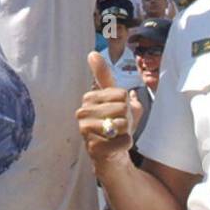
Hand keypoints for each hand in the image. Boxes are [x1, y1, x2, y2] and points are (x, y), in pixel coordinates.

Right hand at [77, 52, 140, 171]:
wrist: (113, 155)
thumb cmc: (115, 125)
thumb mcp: (115, 98)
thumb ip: (105, 76)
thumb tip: (92, 53)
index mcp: (89, 98)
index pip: (121, 93)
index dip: (127, 105)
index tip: (118, 112)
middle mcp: (82, 112)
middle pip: (122, 108)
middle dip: (127, 119)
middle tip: (118, 127)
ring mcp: (85, 131)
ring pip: (121, 124)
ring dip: (126, 132)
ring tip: (116, 136)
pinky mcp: (93, 149)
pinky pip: (122, 142)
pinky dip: (126, 144)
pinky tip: (117, 147)